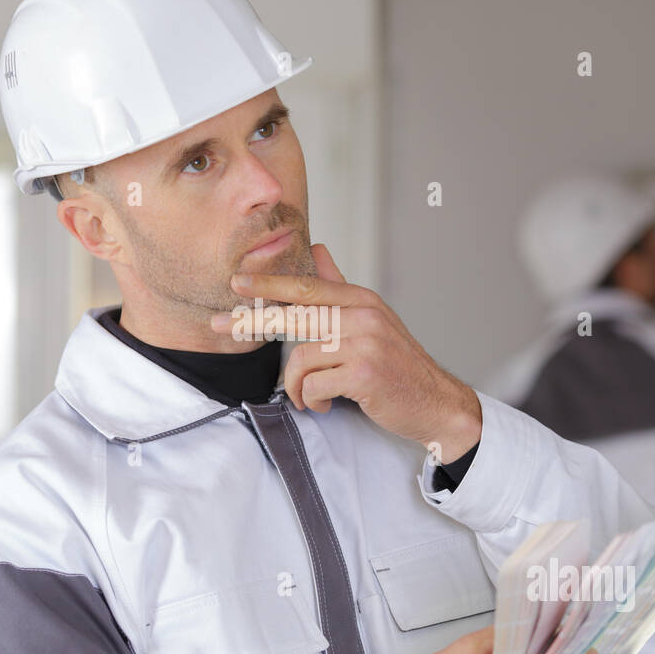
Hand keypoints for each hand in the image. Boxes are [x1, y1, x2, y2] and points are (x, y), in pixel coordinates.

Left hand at [210, 243, 482, 462]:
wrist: (436, 402)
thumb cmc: (397, 365)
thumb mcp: (371, 319)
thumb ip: (339, 287)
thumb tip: (318, 249)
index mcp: (361, 300)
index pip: (306, 287)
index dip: (268, 284)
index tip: (236, 283)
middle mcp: (362, 316)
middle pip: (293, 314)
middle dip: (251, 320)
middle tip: (218, 324)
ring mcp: (365, 345)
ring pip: (300, 359)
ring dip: (297, 385)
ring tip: (308, 396)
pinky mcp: (364, 375)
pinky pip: (314, 385)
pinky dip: (312, 400)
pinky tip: (324, 404)